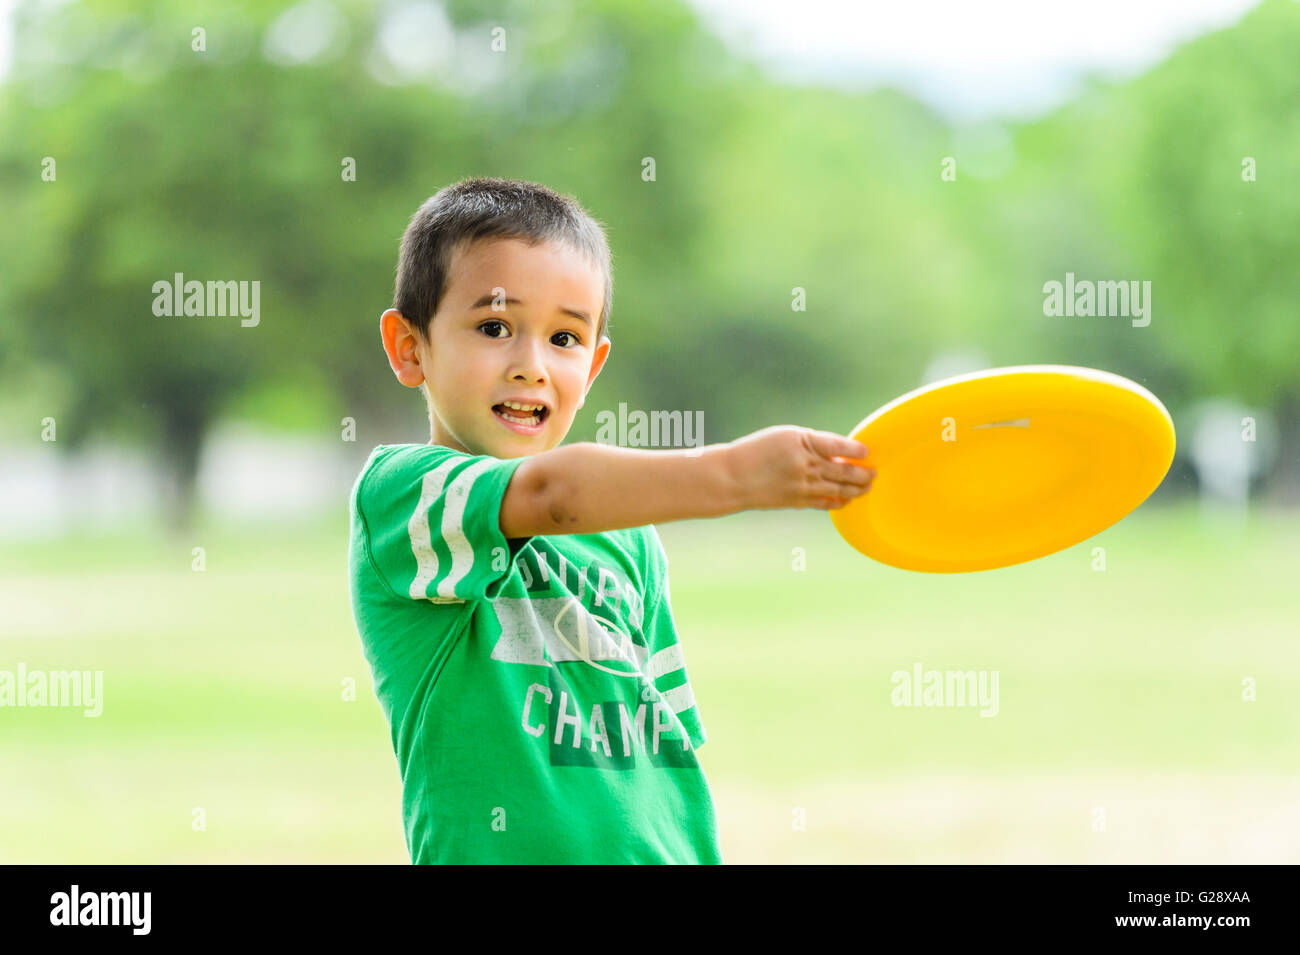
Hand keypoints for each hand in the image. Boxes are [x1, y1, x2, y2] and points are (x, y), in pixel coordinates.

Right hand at [724, 425, 875, 510]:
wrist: (733, 477)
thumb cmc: (757, 451)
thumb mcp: (784, 437)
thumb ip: (812, 443)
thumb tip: (839, 453)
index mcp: (803, 443)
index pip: (838, 446)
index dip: (855, 450)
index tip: (867, 452)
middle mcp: (806, 465)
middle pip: (843, 471)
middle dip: (862, 473)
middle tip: (875, 473)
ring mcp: (803, 486)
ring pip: (838, 489)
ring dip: (856, 489)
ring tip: (868, 487)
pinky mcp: (797, 501)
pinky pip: (824, 503)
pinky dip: (838, 502)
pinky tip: (847, 500)